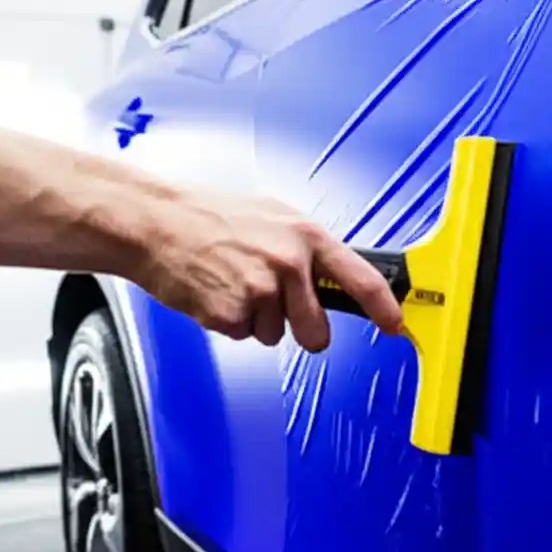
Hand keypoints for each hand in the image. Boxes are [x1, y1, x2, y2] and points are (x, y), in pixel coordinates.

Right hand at [131, 186, 402, 350]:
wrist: (156, 222)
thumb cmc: (210, 216)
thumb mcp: (271, 216)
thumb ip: (306, 248)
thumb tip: (336, 276)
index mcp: (306, 237)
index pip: (361, 279)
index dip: (384, 308)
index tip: (395, 326)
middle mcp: (289, 264)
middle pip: (317, 332)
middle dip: (302, 331)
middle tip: (275, 307)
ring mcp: (260, 292)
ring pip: (274, 335)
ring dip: (254, 319)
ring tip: (230, 281)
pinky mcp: (231, 314)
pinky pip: (242, 335)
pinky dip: (228, 321)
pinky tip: (213, 290)